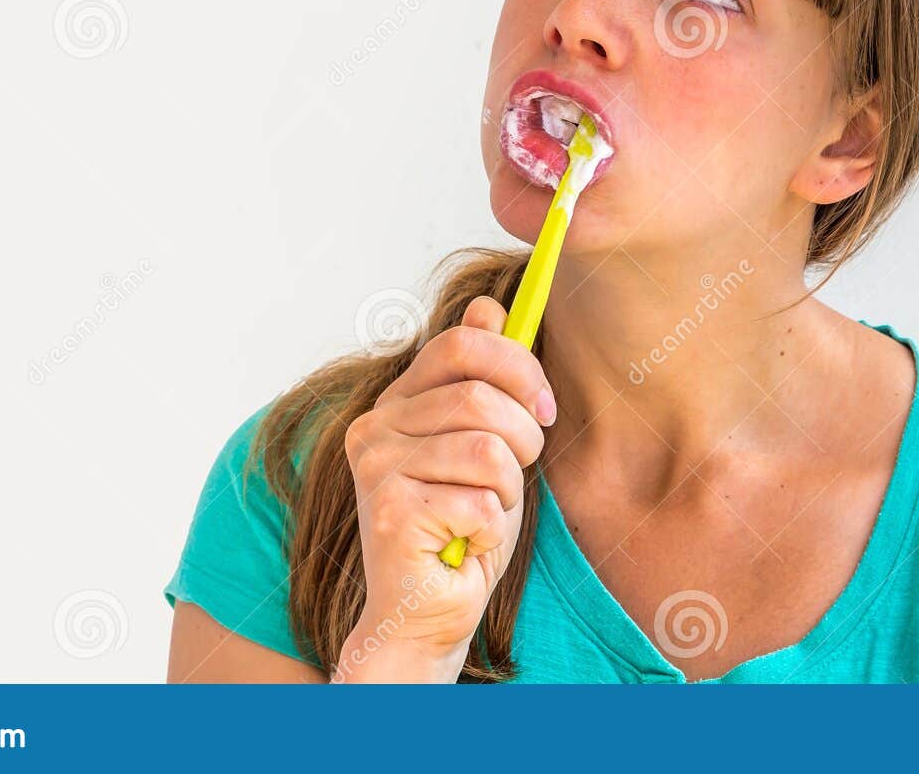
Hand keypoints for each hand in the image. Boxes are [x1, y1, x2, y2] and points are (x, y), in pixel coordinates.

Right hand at [338, 296, 553, 679]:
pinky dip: (491, 527)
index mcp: (398, 401)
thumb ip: (483, 380)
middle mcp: (376, 426)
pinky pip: (480, 498)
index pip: (462, 343)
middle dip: (523, 435)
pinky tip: (465, 542)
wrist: (429, 613)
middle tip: (522, 468)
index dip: (518, 365)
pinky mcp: (390, 509)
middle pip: (481, 394)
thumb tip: (488, 305)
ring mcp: (376, 466)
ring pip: (487, 448)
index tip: (542, 406)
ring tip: (488, 510)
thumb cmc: (462, 528)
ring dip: (508, 488)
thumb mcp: (486, 444)